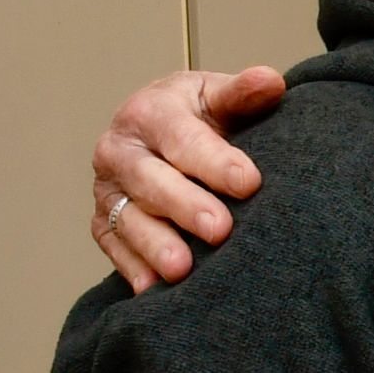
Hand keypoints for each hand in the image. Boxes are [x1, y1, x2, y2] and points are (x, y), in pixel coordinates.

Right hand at [91, 65, 282, 292]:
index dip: (215, 161)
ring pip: (127, 218)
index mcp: (149, 112)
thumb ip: (243, 94)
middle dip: (185, 206)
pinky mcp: (103, 222)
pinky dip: (133, 268)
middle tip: (220, 230)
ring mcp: (108, 189)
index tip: (250, 183)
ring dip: (154, 244)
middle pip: (150, 180)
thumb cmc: (196, 117)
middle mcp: (120, 151)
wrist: (158, 134)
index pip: (182, 138)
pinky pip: (114, 247)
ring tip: (182, 269)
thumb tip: (270, 81)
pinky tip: (154, 291)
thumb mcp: (217, 97)